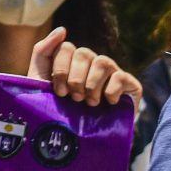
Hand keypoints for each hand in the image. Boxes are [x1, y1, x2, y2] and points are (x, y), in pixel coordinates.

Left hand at [28, 29, 145, 106]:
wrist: (82, 141)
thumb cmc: (59, 111)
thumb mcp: (41, 82)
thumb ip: (43, 53)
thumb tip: (62, 29)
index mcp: (73, 60)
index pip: (67, 48)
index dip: (60, 69)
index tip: (59, 91)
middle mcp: (93, 63)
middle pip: (84, 54)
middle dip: (75, 79)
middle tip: (74, 98)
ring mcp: (112, 72)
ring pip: (102, 62)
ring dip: (91, 84)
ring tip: (88, 102)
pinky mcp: (129, 85)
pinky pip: (121, 77)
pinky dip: (110, 91)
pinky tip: (106, 103)